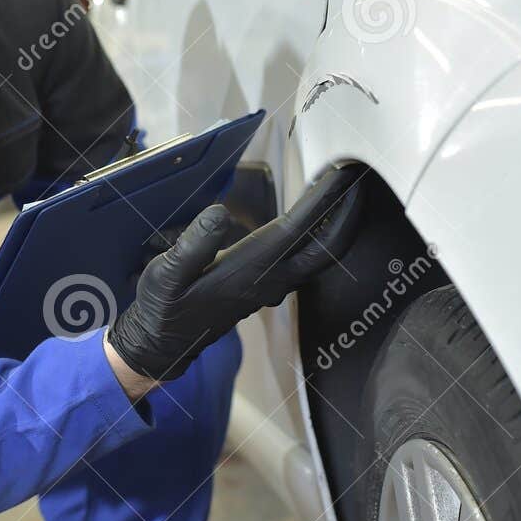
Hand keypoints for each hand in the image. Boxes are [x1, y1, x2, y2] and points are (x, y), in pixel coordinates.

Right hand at [107, 164, 364, 381]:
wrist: (163, 344)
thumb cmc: (162, 308)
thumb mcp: (165, 275)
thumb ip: (192, 246)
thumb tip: (219, 213)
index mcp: (250, 271)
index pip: (296, 231)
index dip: (321, 202)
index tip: (340, 176)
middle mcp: (269, 280)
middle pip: (324, 247)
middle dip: (346, 212)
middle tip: (358, 179)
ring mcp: (271, 286)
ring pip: (318, 255)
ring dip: (335, 224)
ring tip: (343, 193)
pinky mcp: (267, 286)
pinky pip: (305, 259)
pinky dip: (319, 236)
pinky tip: (316, 220)